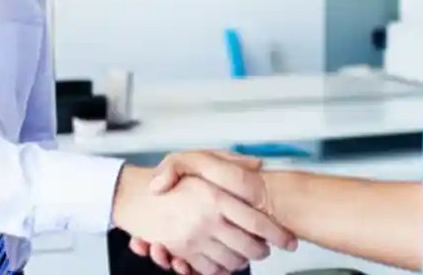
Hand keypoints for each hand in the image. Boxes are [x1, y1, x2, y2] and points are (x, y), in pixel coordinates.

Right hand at [112, 157, 293, 274]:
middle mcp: (207, 221)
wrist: (133, 195)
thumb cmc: (167, 178)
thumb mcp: (198, 158)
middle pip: (249, 247)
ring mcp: (195, 239)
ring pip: (232, 261)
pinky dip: (221, 269)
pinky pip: (209, 270)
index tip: (289, 240)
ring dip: (244, 261)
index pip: (258, 222)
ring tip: (248, 254)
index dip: (278, 235)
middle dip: (263, 251)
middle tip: (267, 248)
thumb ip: (230, 160)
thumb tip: (257, 164)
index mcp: (216, 197)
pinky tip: (226, 261)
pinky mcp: (182, 252)